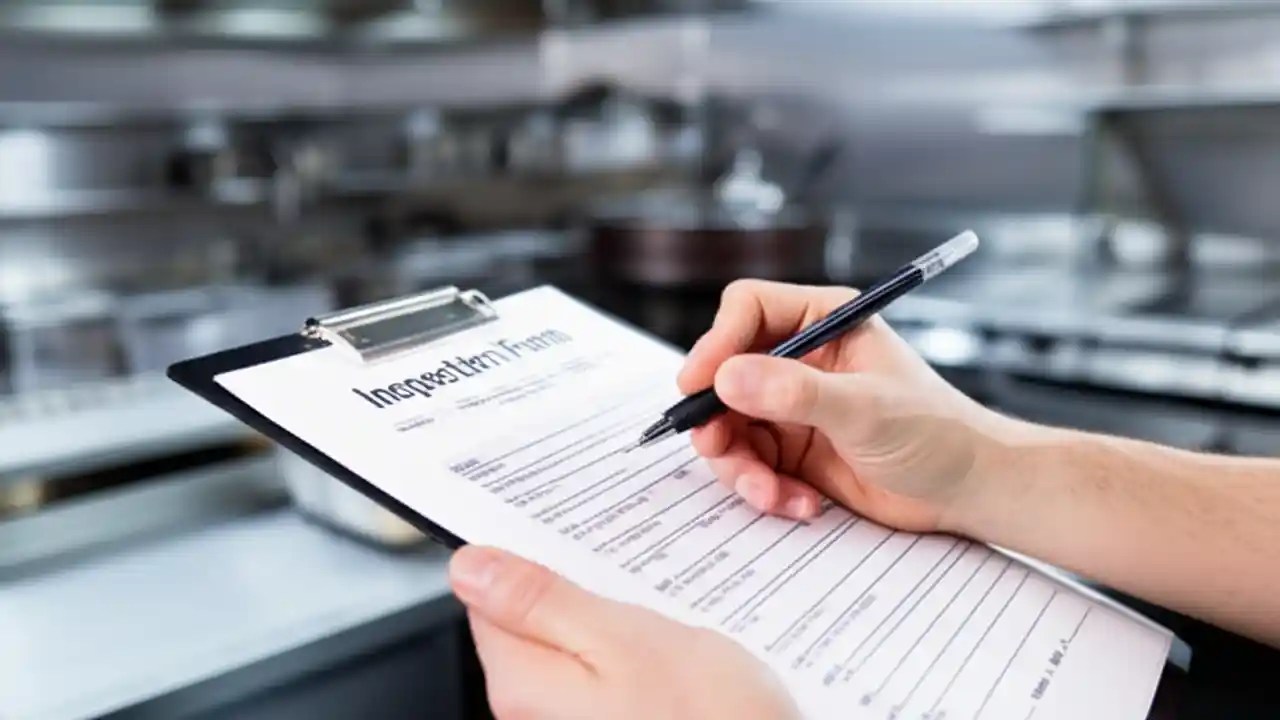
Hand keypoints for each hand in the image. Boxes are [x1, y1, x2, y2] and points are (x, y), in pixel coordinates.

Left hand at [449, 545, 799, 719]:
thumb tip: (468, 567)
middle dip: (578, 590)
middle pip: (533, 625)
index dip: (528, 560)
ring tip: (667, 610)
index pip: (488, 601)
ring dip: (614, 621)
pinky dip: (637, 653)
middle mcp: (535, 715)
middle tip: (634, 573)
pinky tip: (677, 650)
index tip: (571, 540)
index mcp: (523, 684)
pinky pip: (608, 677)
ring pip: (576, 648)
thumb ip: (539, 602)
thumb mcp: (623, 638)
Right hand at [679, 280, 1017, 533]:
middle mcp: (801, 358)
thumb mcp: (864, 408)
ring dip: (741, 466)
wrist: (967, 490)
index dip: (717, 343)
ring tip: (773, 494)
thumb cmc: (936, 433)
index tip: (700, 384)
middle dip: (718, 418)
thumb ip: (795, 392)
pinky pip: (750, 465)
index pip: (747, 310)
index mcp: (823, 321)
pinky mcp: (792, 449)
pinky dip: (764, 489)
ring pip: (729, 426)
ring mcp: (792, 406)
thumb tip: (727, 378)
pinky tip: (800, 504)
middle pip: (724, 373)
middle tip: (718, 448)